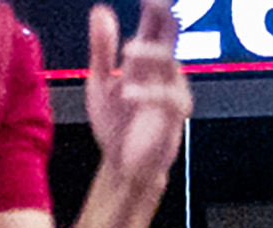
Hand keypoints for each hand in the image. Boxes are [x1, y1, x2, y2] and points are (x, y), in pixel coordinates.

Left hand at [85, 0, 191, 189]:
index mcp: (145, 64)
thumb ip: (102, 47)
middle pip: (170, 39)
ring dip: (151, 55)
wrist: (122, 166)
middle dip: (166, 20)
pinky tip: (127, 92)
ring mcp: (169, 96)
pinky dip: (148, 94)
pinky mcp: (172, 120)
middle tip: (157, 3)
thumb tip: (101, 10)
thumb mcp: (99, 80)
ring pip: (172, 65)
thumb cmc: (116, 125)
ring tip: (128, 51)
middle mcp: (161, 75)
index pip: (154, 27)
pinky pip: (169, 100)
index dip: (153, 8)